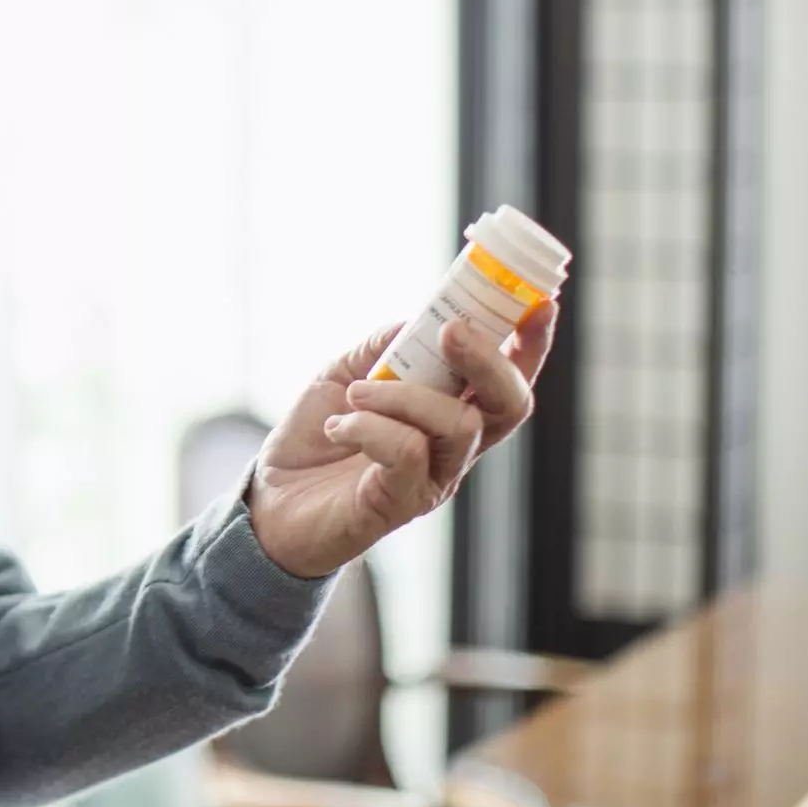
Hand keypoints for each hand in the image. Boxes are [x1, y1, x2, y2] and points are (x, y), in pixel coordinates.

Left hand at [245, 304, 559, 578]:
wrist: (267, 499)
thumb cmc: (314, 437)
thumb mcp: (343, 374)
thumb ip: (383, 348)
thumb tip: (419, 319)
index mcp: (448, 411)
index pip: (509, 378)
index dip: (532, 343)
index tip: (540, 303)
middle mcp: (453, 448)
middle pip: (511, 404)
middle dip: (489, 359)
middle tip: (450, 332)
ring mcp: (432, 479)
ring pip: (460, 426)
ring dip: (404, 395)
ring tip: (354, 395)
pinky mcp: (400, 504)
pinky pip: (407, 453)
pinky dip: (369, 427)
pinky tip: (338, 428)